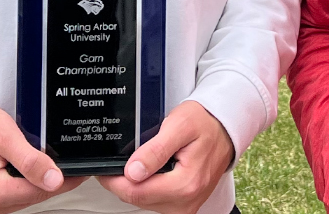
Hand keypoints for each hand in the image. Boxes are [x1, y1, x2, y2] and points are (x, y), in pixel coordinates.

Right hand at [0, 102, 83, 213]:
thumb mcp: (3, 135)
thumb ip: (31, 160)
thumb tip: (55, 179)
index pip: (40, 191)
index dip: (63, 179)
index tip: (80, 170)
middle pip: (31, 197)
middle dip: (46, 179)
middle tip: (56, 158)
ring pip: (21, 199)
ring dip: (31, 181)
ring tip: (32, 158)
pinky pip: (7, 198)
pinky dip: (17, 184)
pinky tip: (18, 168)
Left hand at [96, 100, 234, 213]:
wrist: (224, 128)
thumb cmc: (205, 123)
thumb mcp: (179, 126)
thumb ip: (155, 150)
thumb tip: (133, 172)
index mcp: (185, 184)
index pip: (136, 193)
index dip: (114, 180)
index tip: (104, 168)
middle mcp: (187, 201)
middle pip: (138, 200)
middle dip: (122, 182)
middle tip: (115, 162)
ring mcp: (186, 205)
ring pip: (145, 203)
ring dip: (135, 185)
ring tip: (136, 163)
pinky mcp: (185, 204)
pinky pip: (155, 202)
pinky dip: (147, 188)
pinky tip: (148, 172)